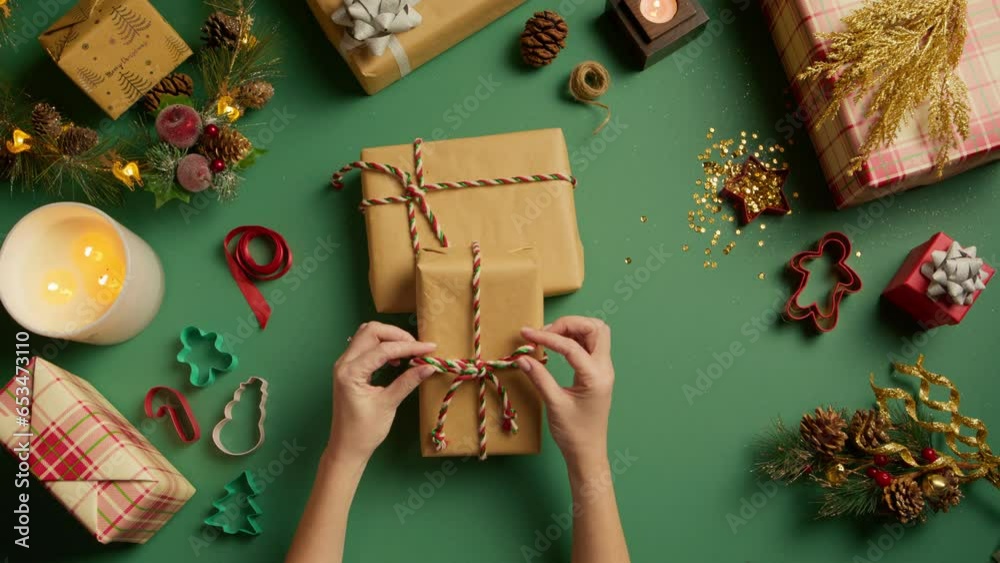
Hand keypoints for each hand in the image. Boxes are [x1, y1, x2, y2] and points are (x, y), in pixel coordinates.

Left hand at [329, 322, 436, 461]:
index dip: (409, 346)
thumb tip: (429, 366)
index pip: (383, 349)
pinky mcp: (349, 369)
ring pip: (367, 336)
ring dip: (389, 339)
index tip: (430, 348)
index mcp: (351, 372)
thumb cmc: (364, 431)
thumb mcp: (388, 404)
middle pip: (371, 331)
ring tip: (409, 353)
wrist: (346, 448)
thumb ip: (408, 381)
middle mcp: (344, 363)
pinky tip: (395, 361)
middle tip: (417, 348)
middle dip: (397, 335)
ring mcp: (344, 365)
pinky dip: (382, 347)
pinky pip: (365, 347)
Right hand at [516, 316, 613, 465]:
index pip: (572, 346)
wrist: (588, 452)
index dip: (547, 337)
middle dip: (569, 324)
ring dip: (573, 329)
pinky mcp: (598, 373)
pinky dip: (575, 339)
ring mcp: (603, 370)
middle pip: (595, 328)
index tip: (527, 334)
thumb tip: (522, 358)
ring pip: (595, 333)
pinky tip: (557, 346)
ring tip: (549, 337)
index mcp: (595, 377)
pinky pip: (591, 346)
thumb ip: (539, 377)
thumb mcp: (554, 404)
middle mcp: (604, 369)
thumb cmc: (574, 433)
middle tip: (544, 333)